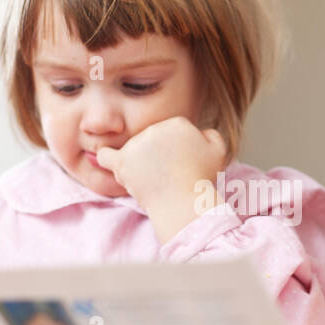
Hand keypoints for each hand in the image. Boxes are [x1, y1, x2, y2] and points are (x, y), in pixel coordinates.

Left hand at [94, 117, 226, 241]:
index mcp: (177, 122)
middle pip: (149, 140)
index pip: (169, 132)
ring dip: (138, 163)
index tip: (179, 165)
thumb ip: (210, 135)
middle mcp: (154, 128)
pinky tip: (107, 162)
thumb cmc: (201, 179)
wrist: (184, 202)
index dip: (174, 149)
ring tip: (151, 181)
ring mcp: (136, 144)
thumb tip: (200, 133)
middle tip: (166, 175)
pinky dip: (106, 158)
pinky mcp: (122, 162)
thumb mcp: (218, 151)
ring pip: (132, 151)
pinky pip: (106, 155)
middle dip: (155, 156)